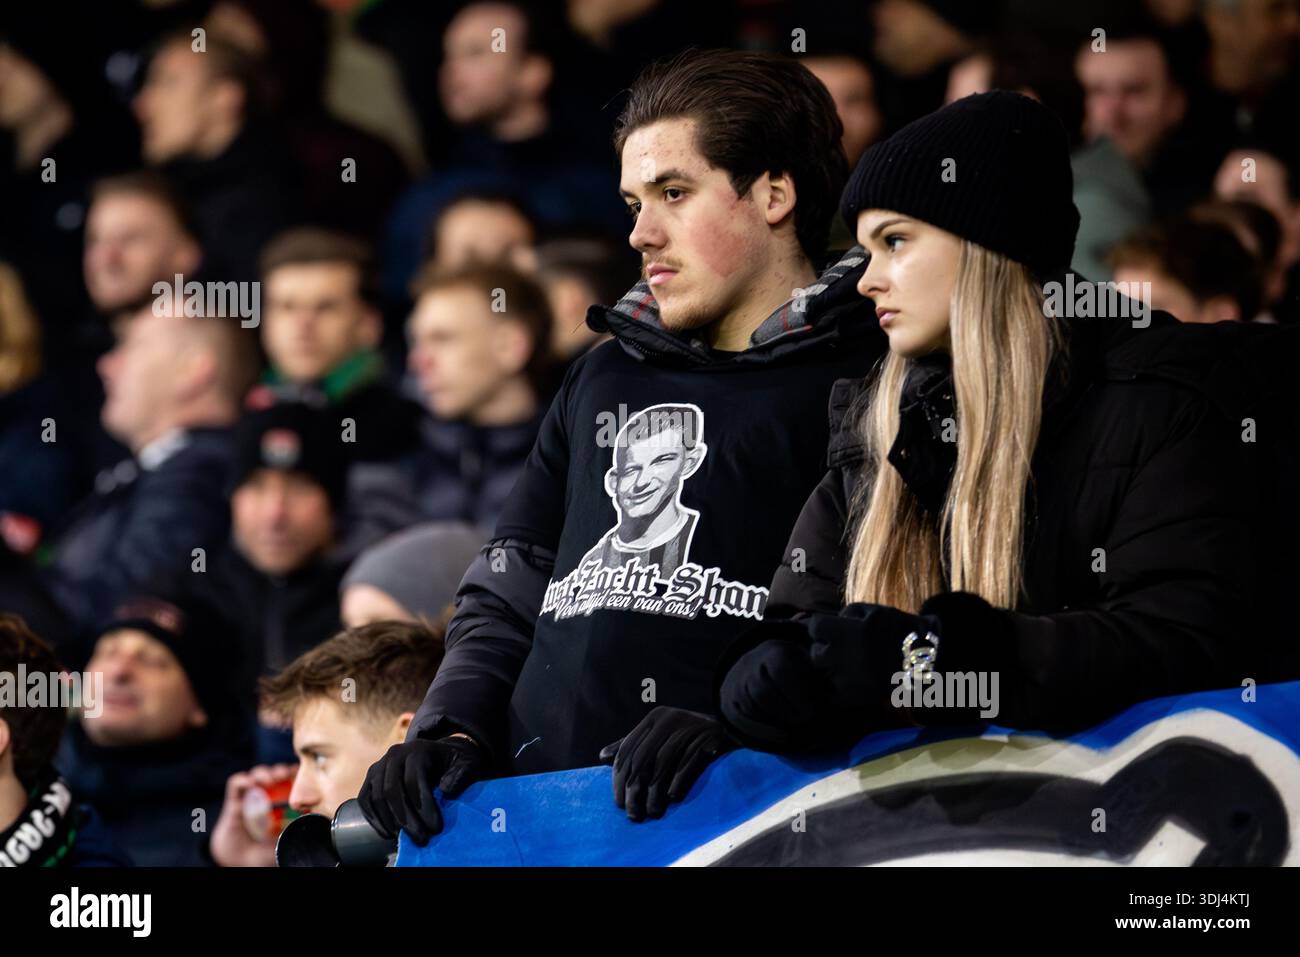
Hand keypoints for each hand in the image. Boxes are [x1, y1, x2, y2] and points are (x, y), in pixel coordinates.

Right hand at [210, 764, 297, 866]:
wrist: (239, 861)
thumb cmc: (264, 852)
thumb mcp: (283, 842)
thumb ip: (294, 832)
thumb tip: (309, 824)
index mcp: (282, 803)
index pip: (290, 781)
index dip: (296, 774)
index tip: (302, 774)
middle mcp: (267, 796)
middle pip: (274, 774)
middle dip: (280, 771)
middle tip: (285, 774)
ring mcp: (250, 796)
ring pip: (257, 775)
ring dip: (264, 773)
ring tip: (270, 780)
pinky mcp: (233, 801)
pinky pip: (236, 784)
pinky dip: (243, 780)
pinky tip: (250, 784)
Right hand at [357, 735, 487, 844]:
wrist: (439, 754)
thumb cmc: (454, 762)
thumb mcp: (467, 764)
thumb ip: (461, 774)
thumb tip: (446, 790)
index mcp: (418, 749)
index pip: (414, 780)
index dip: (424, 807)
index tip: (436, 828)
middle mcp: (395, 754)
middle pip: (392, 790)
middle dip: (406, 819)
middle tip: (421, 838)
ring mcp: (380, 765)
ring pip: (377, 797)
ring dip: (390, 822)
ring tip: (405, 839)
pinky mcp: (371, 778)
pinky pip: (365, 799)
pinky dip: (374, 818)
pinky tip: (387, 833)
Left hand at [598, 707, 735, 820]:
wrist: (731, 726)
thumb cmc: (689, 737)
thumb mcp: (658, 735)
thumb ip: (632, 744)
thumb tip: (602, 756)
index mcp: (654, 718)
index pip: (628, 750)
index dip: (619, 779)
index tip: (618, 803)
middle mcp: (669, 719)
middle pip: (642, 759)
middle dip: (634, 790)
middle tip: (633, 814)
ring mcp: (689, 727)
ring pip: (662, 764)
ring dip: (655, 793)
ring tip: (652, 813)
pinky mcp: (708, 737)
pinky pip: (688, 763)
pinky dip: (678, 782)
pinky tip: (673, 799)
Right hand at [718, 637, 840, 750]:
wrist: (757, 667)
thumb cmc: (796, 669)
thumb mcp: (808, 661)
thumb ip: (820, 672)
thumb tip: (838, 685)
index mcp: (774, 651)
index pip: (781, 671)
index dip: (798, 693)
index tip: (814, 708)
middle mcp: (751, 664)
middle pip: (764, 691)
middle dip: (788, 710)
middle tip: (807, 719)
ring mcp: (738, 683)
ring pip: (753, 706)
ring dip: (777, 720)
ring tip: (797, 726)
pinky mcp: (730, 702)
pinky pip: (742, 719)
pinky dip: (763, 732)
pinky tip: (782, 737)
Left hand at [807, 603, 937, 704]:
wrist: (932, 662)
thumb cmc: (904, 631)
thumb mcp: (878, 611)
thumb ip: (850, 613)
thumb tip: (833, 621)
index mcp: (851, 632)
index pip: (815, 627)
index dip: (820, 626)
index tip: (827, 627)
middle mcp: (847, 657)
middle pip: (816, 654)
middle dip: (823, 648)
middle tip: (837, 647)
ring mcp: (852, 680)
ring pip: (824, 675)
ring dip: (831, 669)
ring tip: (846, 664)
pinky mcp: (858, 698)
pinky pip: (835, 694)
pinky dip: (838, 688)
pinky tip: (851, 680)